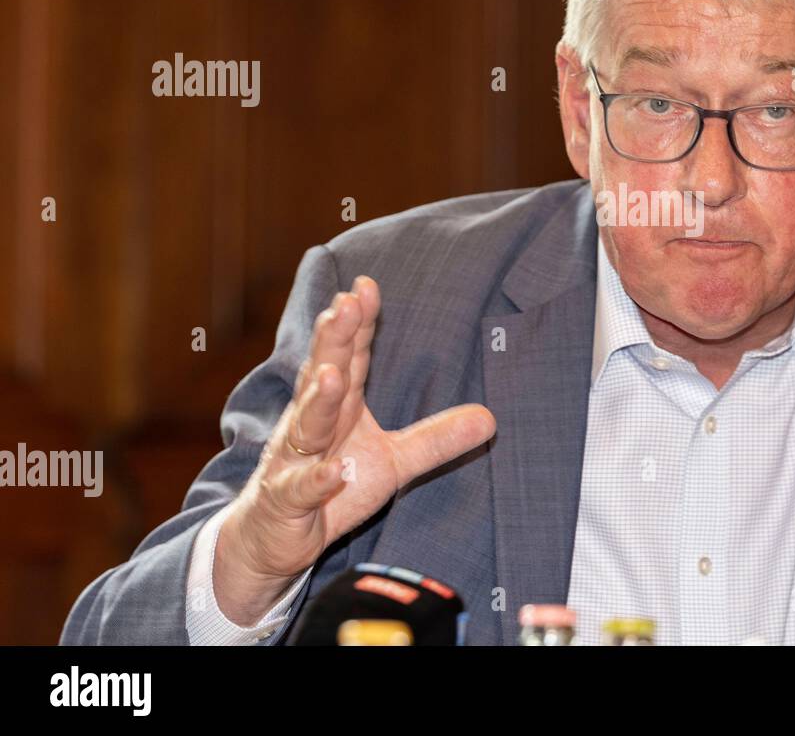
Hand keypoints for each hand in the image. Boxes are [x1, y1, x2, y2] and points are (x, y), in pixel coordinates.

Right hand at [214, 275, 495, 624]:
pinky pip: (301, 489)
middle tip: (345, 304)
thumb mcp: (393, 463)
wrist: (270, 539)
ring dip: (320, 399)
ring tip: (334, 374)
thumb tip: (491, 417)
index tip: (367, 286)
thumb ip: (435, 438)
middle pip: (324, 374)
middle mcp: (311, 424)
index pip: (350, 358)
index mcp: (338, 407)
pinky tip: (334, 471)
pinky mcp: (286, 502)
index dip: (358, 323)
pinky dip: (318, 480)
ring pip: (306, 425)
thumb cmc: (330, 487)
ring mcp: (293, 461)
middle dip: (334, 340)